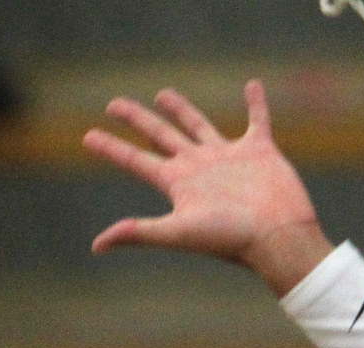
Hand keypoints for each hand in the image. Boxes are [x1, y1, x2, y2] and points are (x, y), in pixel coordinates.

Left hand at [83, 80, 330, 296]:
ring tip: (162, 95)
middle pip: (160, 136)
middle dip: (136, 121)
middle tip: (114, 105)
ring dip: (180, 110)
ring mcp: (227, 158)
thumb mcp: (178, 233)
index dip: (111, 148)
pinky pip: (257, 120)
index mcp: (177, 183)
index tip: (87, 137)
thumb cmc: (228, 237)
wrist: (276, 236)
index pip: (135, 160)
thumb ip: (138, 232)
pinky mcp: (260, 150)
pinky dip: (256, 103)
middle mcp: (198, 167)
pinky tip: (252, 86)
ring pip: (198, 125)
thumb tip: (96, 246)